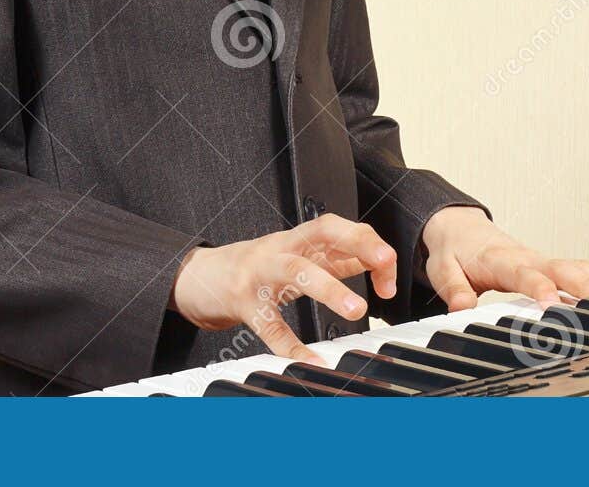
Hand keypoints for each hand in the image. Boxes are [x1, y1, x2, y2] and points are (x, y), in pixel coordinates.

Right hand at [167, 213, 396, 363]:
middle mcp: (282, 248)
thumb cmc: (254, 268)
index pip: (341, 228)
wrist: (199, 277)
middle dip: (357, 242)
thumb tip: (375, 263)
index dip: (370, 245)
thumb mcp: (295, 257)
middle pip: (323, 230)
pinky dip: (289, 344)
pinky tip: (309, 361)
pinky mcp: (242, 301)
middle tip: (385, 261)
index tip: (388, 275)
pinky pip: (268, 324)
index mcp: (298, 240)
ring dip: (329, 287)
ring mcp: (260, 272)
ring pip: (296, 270)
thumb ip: (332, 259)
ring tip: (356, 309)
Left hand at [419, 206, 588, 310]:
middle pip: (563, 269)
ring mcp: (543, 261)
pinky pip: (583, 268)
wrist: (459, 229)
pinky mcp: (551, 266)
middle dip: (586, 286)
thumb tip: (461, 307)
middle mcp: (529, 257)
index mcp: (502, 259)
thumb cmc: (454, 250)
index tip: (552, 303)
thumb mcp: (442, 269)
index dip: (540, 286)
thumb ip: (453, 287)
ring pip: (580, 266)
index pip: (525, 272)